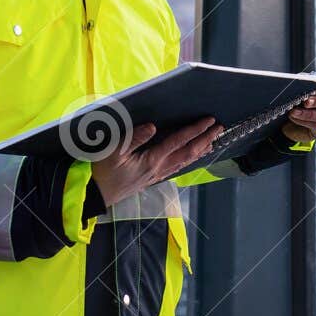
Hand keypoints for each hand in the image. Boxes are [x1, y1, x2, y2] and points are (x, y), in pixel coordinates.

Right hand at [91, 116, 221, 205]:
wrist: (96, 195)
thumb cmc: (103, 171)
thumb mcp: (114, 151)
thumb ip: (134, 137)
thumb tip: (152, 126)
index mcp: (152, 160)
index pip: (179, 141)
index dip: (195, 130)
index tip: (208, 121)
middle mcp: (159, 169)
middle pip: (188, 153)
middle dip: (205, 139)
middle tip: (219, 128)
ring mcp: (157, 175)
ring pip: (184, 162)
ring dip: (200, 150)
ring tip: (212, 142)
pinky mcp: (152, 179)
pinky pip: (176, 168)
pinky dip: (188, 160)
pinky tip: (190, 158)